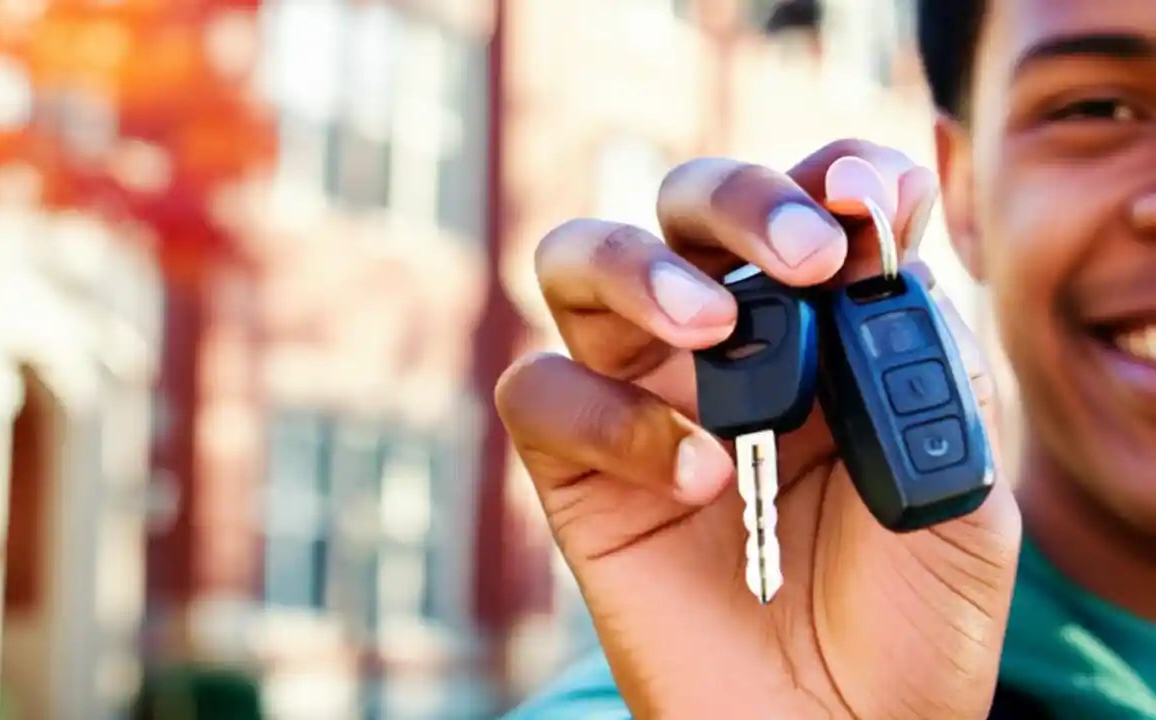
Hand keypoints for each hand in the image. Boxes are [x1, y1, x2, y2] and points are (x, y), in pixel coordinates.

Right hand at [495, 140, 1021, 718]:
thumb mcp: (958, 473)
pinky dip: (609, 418)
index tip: (871, 204)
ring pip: (575, 261)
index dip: (826, 175)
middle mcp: (717, 343)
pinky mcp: (574, 472)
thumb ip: (918, 352)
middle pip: (680, 203)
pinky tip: (697, 476)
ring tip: (712, 330)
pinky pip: (542, 395)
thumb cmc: (910, 611)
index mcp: (817, 326)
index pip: (800, 201)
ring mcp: (636, 398)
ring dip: (638, 270)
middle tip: (799, 259)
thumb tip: (868, 230)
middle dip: (735, 200)